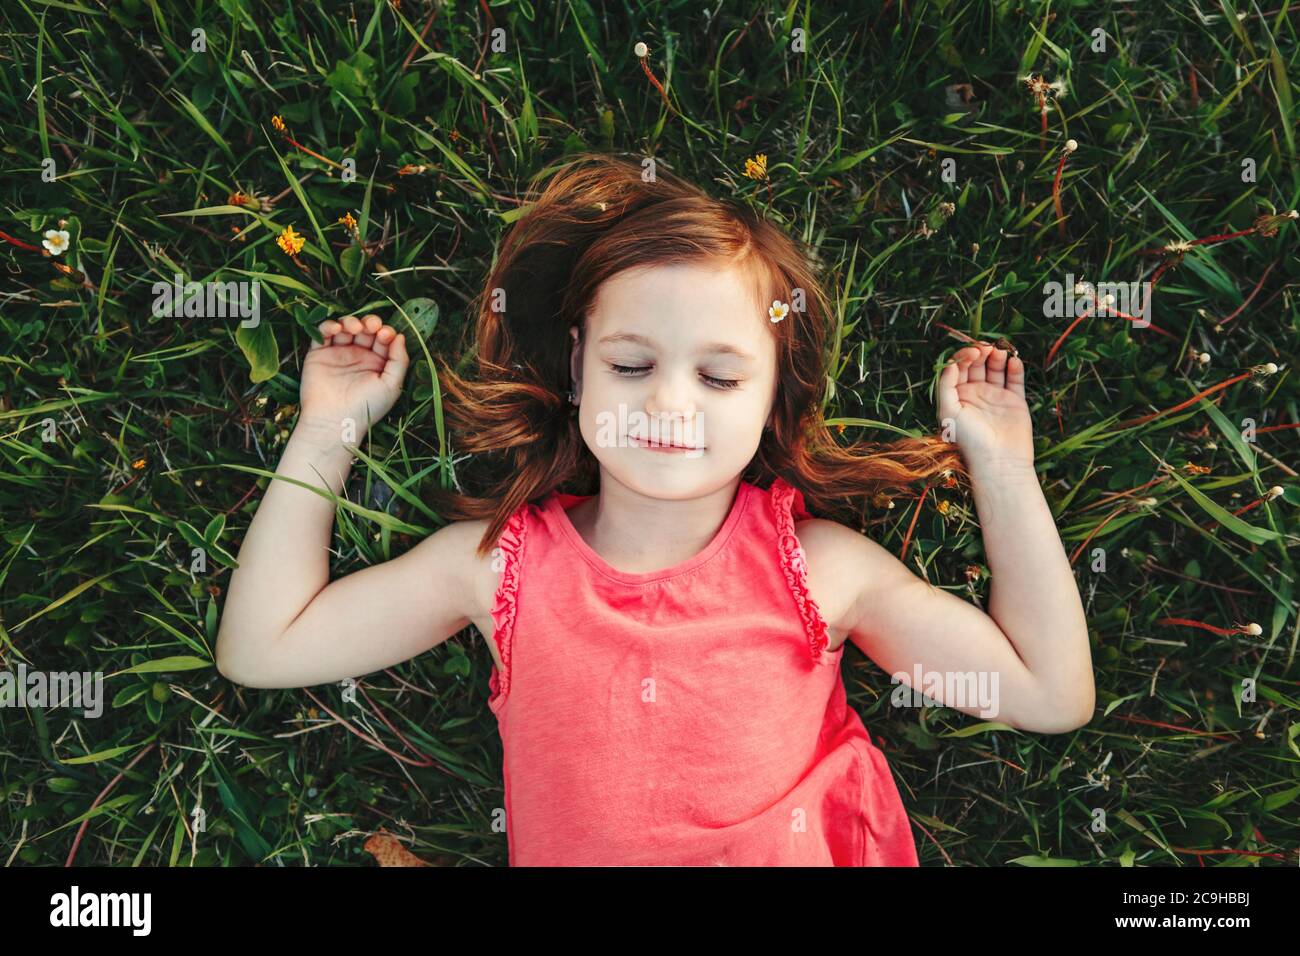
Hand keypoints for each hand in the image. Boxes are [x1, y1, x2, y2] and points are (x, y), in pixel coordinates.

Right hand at [298, 314, 408, 445]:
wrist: (334, 421)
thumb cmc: (366, 407)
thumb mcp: (391, 385)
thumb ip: (399, 360)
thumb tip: (400, 336)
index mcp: (377, 363)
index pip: (383, 338)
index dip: (385, 332)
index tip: (385, 334)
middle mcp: (359, 356)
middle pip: (366, 329)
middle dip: (370, 323)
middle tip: (371, 326)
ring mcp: (338, 354)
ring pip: (345, 327)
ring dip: (351, 321)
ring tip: (354, 328)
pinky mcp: (318, 354)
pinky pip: (322, 333)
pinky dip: (328, 325)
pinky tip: (336, 328)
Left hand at [937, 342, 1033, 473]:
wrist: (999, 461)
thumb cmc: (969, 440)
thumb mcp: (948, 412)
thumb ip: (945, 386)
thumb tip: (949, 364)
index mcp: (957, 396)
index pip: (958, 368)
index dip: (963, 356)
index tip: (972, 352)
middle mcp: (975, 394)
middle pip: (977, 365)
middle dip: (981, 353)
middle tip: (987, 348)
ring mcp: (995, 396)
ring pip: (996, 368)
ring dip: (997, 357)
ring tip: (1000, 352)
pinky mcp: (1014, 401)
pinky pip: (1014, 379)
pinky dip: (1014, 368)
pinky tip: (1013, 362)